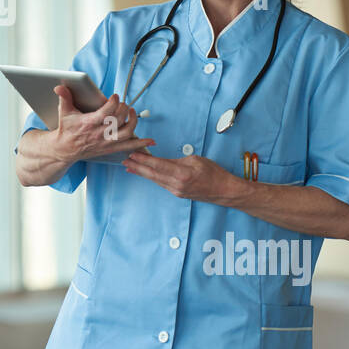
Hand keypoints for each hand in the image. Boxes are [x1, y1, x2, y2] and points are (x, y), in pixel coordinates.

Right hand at [51, 86, 154, 162]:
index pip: (105, 112)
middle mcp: (99, 133)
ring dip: (133, 121)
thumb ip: (64, 97)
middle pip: (118, 120)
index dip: (113, 102)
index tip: (115, 96)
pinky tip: (150, 140)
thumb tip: (59, 86)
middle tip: (122, 103)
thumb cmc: (66, 129)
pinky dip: (141, 143)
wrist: (65, 149)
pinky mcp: (110, 148)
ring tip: (132, 112)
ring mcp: (106, 142)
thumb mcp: (63, 112)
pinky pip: (129, 146)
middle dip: (123, 109)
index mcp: (88, 123)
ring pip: (126, 132)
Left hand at [122, 150, 240, 202]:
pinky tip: (146, 174)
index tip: (133, 154)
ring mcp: (177, 191)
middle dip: (137, 167)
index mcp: (182, 174)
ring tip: (130, 166)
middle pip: (152, 174)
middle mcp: (177, 184)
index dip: (144, 159)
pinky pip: (162, 184)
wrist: (224, 191)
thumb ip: (178, 160)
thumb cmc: (214, 173)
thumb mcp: (196, 160)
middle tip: (124, 160)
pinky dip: (152, 177)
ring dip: (142, 172)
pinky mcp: (178, 193)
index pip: (158, 165)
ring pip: (155, 180)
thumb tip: (164, 161)